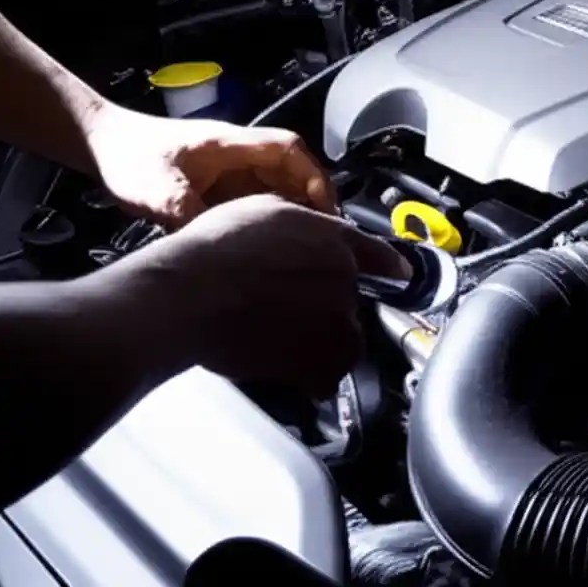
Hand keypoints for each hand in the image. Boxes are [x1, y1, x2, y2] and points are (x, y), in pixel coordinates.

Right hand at [74, 194, 408, 396]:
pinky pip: (329, 375)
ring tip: (284, 343)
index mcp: (333, 238)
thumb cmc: (212, 251)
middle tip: (288, 313)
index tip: (397, 275)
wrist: (190, 295)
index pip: (378, 254)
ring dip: (324, 344)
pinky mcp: (321, 360)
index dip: (388, 267)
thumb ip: (301, 223)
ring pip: (346, 339)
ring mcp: (336, 320)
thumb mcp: (261, 210)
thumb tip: (314, 230)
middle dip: (328, 309)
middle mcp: (344, 277)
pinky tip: (287, 370)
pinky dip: (313, 377)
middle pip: (352, 301)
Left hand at [86, 106, 334, 227]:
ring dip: (292, 210)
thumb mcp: (154, 188)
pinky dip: (270, 217)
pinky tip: (269, 244)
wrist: (101, 143)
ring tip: (302, 245)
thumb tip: (216, 242)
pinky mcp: (220, 183)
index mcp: (231, 144)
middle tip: (321, 239)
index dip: (313, 178)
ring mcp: (231, 168)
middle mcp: (239, 153)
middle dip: (311, 200)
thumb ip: (186, 212)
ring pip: (277, 185)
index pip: (289, 150)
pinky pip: (256, 198)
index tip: (324, 211)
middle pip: (292, 169)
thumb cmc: (128, 157)